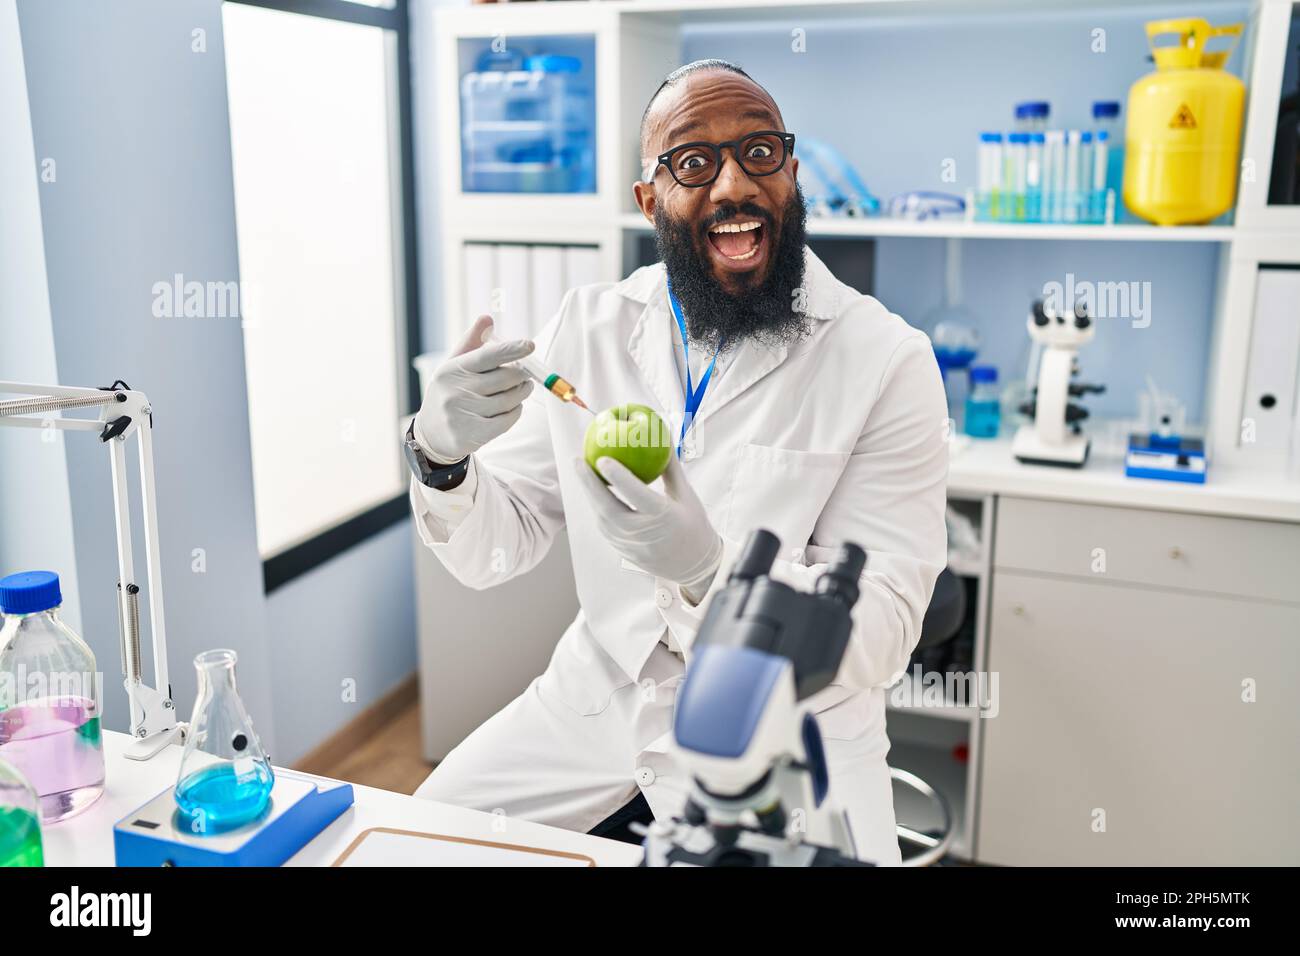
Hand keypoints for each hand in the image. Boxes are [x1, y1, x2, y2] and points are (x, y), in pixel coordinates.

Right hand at [414, 315, 534, 463]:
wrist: (430, 433)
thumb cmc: (449, 393)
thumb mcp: (453, 366)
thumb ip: (472, 343)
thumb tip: (488, 318)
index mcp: (453, 369)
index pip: (487, 356)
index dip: (511, 349)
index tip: (530, 345)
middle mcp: (456, 391)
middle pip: (504, 378)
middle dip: (522, 375)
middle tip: (527, 374)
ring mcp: (464, 414)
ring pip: (509, 400)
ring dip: (522, 394)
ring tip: (522, 389)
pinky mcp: (473, 435)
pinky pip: (507, 421)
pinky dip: (516, 412)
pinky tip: (514, 407)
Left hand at [573, 453, 722, 602]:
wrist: (691, 565)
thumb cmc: (692, 525)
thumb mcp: (686, 495)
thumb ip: (670, 468)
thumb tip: (661, 437)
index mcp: (664, 517)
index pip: (637, 495)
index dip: (618, 477)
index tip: (603, 459)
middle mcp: (643, 533)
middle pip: (607, 507)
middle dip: (588, 483)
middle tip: (578, 460)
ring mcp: (629, 544)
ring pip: (602, 516)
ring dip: (589, 493)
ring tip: (581, 470)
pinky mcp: (620, 550)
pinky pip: (604, 525)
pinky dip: (597, 505)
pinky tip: (591, 489)